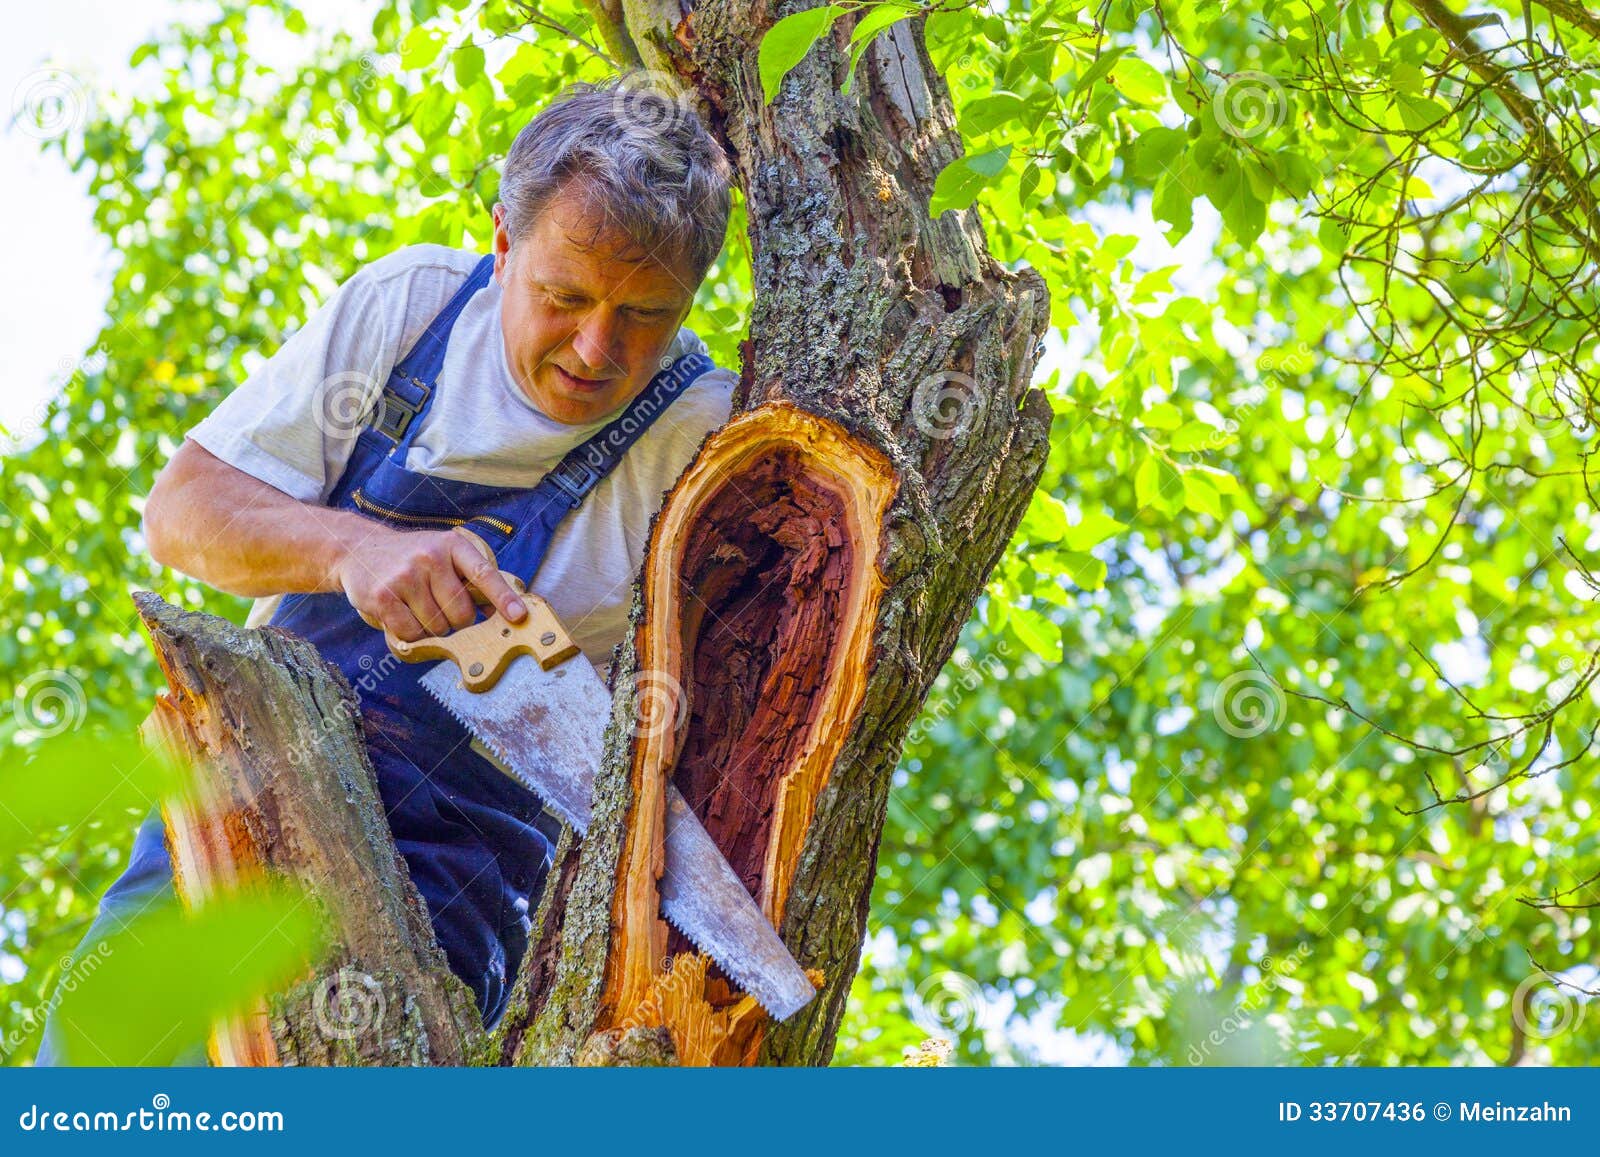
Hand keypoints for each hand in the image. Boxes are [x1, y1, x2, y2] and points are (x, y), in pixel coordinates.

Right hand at [334, 524, 526, 641]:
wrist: (359, 549)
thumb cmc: (411, 558)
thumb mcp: (443, 555)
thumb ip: (470, 578)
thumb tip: (502, 612)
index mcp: (452, 545)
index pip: (484, 574)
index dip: (503, 597)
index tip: (519, 616)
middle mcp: (430, 557)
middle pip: (462, 613)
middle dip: (455, 620)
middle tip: (438, 606)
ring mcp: (405, 576)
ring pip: (437, 627)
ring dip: (431, 628)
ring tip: (415, 606)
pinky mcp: (383, 597)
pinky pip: (411, 634)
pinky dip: (410, 634)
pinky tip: (400, 614)